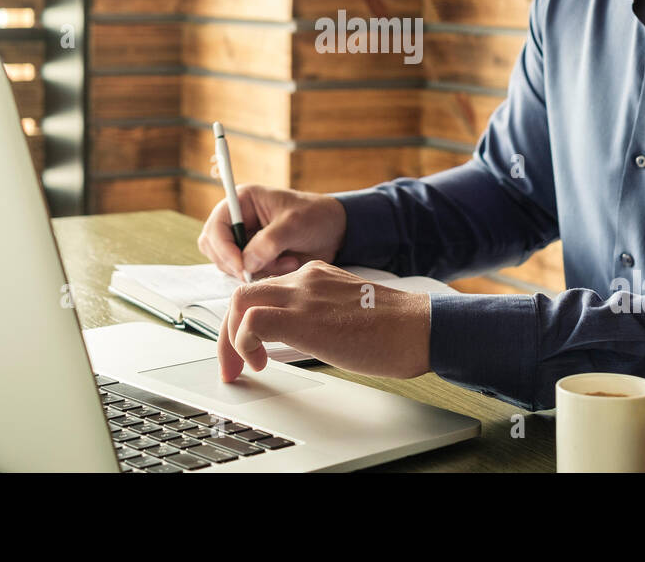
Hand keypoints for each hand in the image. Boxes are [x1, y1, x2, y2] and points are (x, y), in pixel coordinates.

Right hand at [196, 184, 347, 280]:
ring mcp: (245, 240)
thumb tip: (246, 263)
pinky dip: (263, 274)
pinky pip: (246, 273)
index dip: (223, 248)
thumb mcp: (294, 224)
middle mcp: (239, 220)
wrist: (336, 232)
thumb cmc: (316, 216)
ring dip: (254, 269)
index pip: (216, 226)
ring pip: (229, 264)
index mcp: (243, 201)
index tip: (240, 266)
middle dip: (236, 262)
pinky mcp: (254, 257)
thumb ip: (269, 242)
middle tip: (258, 269)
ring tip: (285, 262)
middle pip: (215, 248)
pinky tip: (287, 265)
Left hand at [216, 261, 430, 380]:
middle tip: (231, 366)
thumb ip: (320, 315)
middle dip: (226, 331)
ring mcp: (303, 295)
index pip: (263, 290)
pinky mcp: (304, 318)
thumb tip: (297, 340)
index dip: (245, 321)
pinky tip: (260, 363)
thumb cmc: (393, 328)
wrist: (418, 327)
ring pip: (240, 302)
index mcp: (315, 276)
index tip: (246, 350)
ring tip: (241, 368)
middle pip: (243, 293)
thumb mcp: (347, 312)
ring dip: (230, 339)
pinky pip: (253, 322)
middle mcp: (304, 279)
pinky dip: (244, 343)